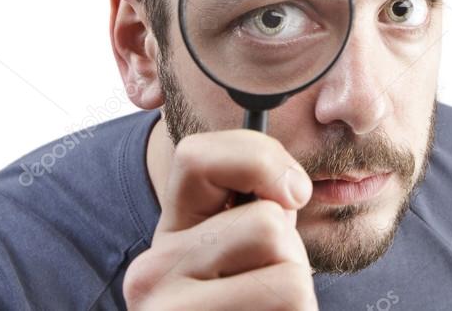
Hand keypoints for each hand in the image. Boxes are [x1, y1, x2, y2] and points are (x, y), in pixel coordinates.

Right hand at [123, 129, 316, 310]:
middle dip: (292, 256)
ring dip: (299, 300)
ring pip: (290, 275)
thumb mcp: (244, 257)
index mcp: (166, 238)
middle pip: (268, 224)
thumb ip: (257, 213)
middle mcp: (151, 274)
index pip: (197, 156)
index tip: (292, 193)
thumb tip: (288, 190)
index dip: (260, 160)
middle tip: (269, 292)